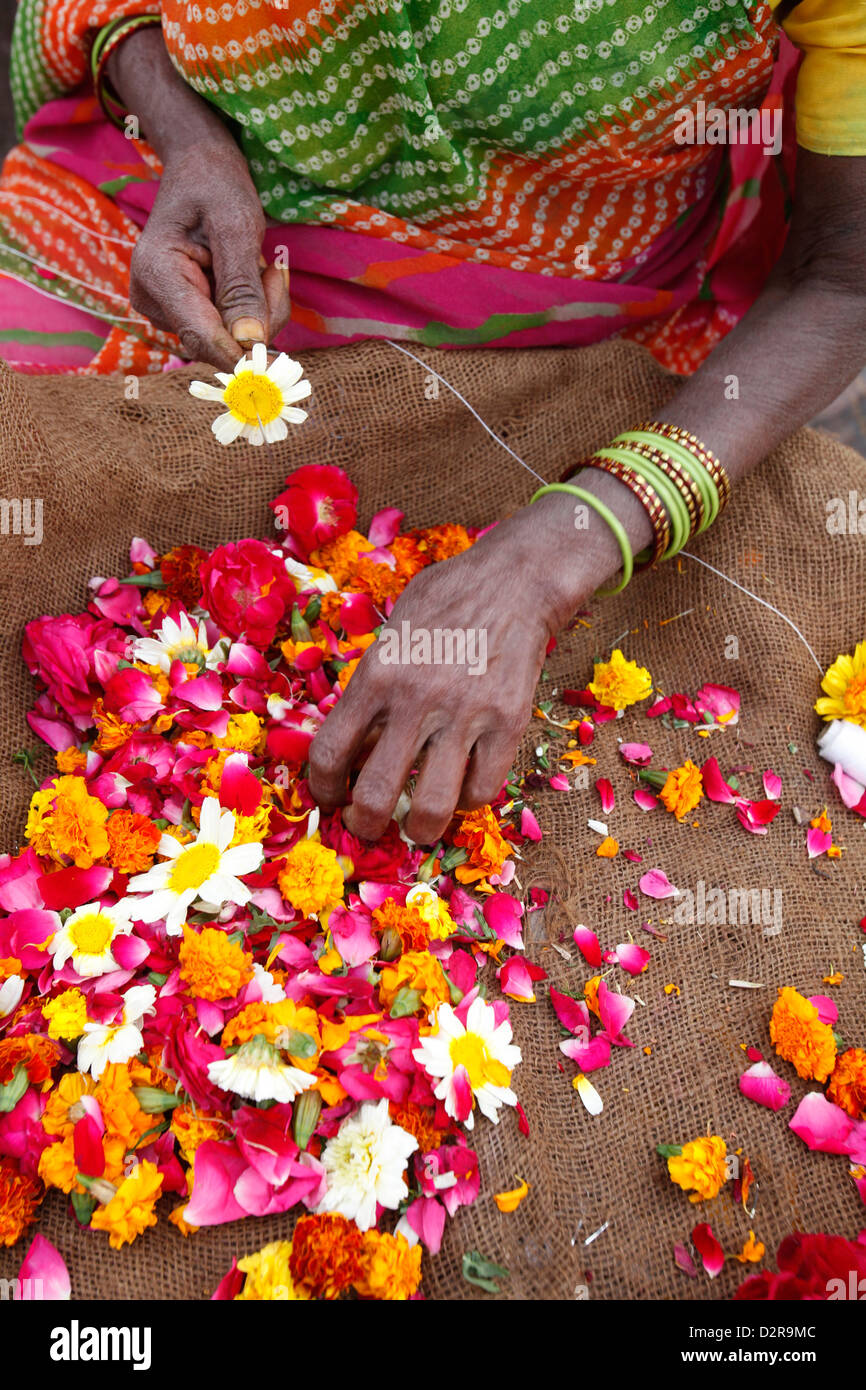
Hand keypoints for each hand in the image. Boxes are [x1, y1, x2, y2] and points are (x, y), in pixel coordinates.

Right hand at [129, 140, 289, 369]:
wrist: (199, 168)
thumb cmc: (215, 185)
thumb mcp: (235, 225)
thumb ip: (241, 286)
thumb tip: (249, 342)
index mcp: (156, 273)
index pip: (199, 335)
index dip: (239, 352)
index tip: (275, 360)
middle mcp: (154, 300)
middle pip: (219, 340)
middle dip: (259, 314)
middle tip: (275, 268)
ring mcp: (168, 310)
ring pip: (230, 337)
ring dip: (260, 306)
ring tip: (260, 261)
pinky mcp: (187, 314)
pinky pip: (231, 329)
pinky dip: (254, 307)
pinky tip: (252, 272)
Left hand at [308, 501, 595, 844]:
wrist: (514, 580)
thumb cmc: (445, 599)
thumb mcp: (391, 631)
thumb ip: (370, 683)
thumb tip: (351, 742)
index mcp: (376, 674)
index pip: (329, 753)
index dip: (322, 788)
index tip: (331, 797)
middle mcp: (415, 699)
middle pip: (375, 794)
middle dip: (364, 826)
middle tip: (368, 828)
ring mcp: (465, 714)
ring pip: (432, 806)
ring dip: (419, 830)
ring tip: (416, 827)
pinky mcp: (508, 723)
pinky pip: (482, 790)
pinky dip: (467, 802)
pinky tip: (460, 790)